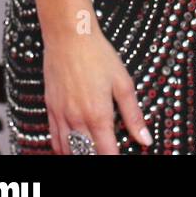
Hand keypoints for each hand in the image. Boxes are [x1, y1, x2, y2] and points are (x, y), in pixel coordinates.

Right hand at [43, 23, 152, 154]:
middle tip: (106, 152)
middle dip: (96, 157)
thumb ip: (133, 115)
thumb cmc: (97, 55)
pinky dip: (62, 149)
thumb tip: (145, 139)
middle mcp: (77, 120)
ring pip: (67, 151)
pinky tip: (72, 147)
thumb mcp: (123, 82)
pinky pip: (54, 139)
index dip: (114, 160)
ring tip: (91, 152)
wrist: (69, 36)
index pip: (106, 154)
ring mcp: (61, 116)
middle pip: (85, 156)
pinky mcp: (50, 109)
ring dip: (80, 155)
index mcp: (98, 115)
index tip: (121, 159)